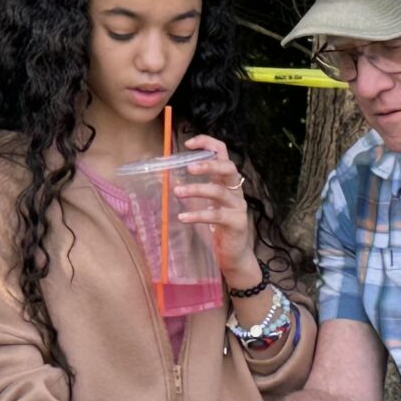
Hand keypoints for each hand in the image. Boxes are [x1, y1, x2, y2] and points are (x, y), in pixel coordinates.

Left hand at [173, 136, 259, 291]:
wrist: (232, 256)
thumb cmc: (214, 228)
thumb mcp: (201, 204)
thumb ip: (188, 190)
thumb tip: (162, 177)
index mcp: (226, 181)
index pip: (222, 153)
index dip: (208, 144)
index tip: (189, 144)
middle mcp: (235, 190)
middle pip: (228, 168)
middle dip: (208, 164)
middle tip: (188, 168)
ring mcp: (238, 207)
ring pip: (219, 191)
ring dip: (196, 190)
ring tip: (177, 192)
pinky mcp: (236, 223)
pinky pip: (216, 215)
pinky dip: (197, 215)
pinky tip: (182, 217)